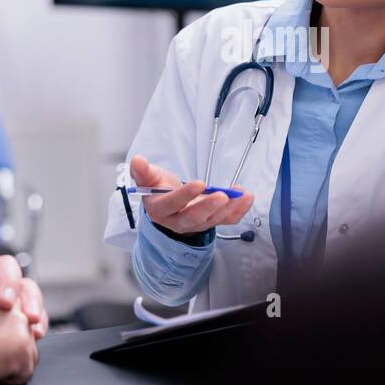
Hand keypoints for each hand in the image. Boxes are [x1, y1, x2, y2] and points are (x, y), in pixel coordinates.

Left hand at [0, 255, 46, 338]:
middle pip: (4, 268)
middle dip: (8, 284)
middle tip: (6, 305)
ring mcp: (3, 299)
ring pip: (24, 286)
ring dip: (31, 300)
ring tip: (30, 319)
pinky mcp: (15, 319)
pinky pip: (33, 311)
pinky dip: (38, 320)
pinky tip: (35, 333)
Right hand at [129, 154, 253, 236]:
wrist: (169, 206)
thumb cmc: (159, 189)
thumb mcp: (149, 178)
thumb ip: (142, 171)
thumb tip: (137, 160)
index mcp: (160, 210)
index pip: (172, 204)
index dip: (184, 196)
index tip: (198, 184)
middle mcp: (178, 221)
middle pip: (193, 218)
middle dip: (209, 207)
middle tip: (222, 195)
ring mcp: (196, 224)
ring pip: (212, 220)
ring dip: (229, 208)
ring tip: (240, 194)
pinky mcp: (211, 222)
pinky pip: (226, 220)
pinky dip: (239, 211)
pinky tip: (247, 198)